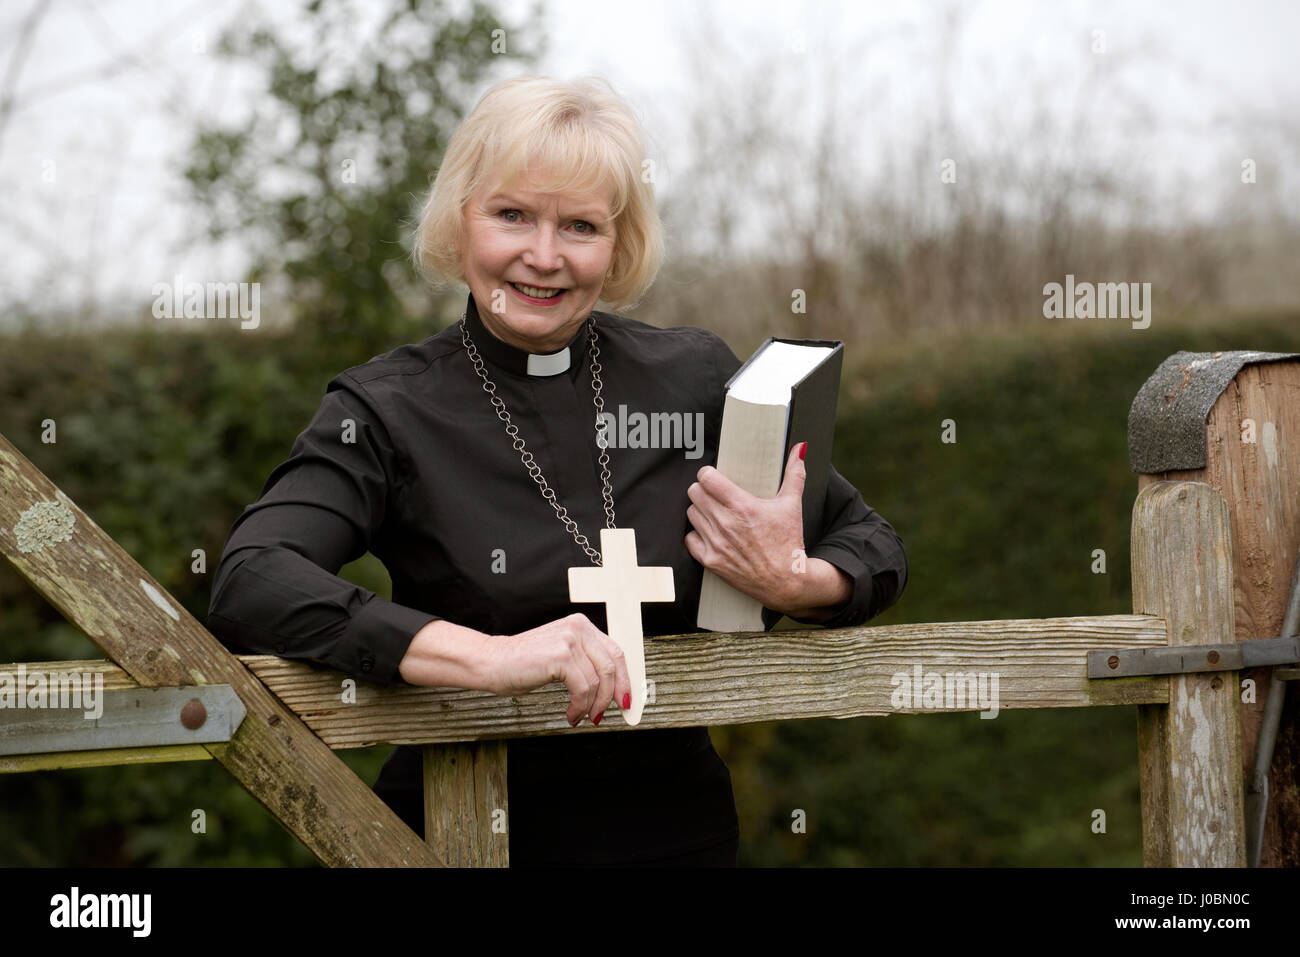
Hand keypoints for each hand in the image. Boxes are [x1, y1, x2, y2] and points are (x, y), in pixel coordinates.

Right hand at [484, 613, 631, 726]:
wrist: (492, 663)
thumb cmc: (523, 664)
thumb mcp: (561, 657)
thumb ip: (585, 663)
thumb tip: (612, 688)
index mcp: (581, 625)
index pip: (615, 653)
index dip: (624, 679)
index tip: (626, 700)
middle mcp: (578, 628)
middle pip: (611, 666)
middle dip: (612, 695)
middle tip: (603, 714)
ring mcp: (569, 640)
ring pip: (597, 681)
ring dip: (591, 706)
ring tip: (580, 716)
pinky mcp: (561, 657)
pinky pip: (583, 689)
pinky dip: (580, 707)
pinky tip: (571, 714)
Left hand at [685, 441, 807, 613]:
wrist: (787, 582)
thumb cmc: (789, 543)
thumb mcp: (792, 505)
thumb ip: (793, 474)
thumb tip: (799, 449)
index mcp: (743, 506)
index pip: (707, 478)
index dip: (708, 474)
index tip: (714, 477)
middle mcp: (726, 523)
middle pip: (694, 493)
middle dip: (703, 490)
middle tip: (714, 495)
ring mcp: (716, 543)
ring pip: (691, 513)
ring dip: (700, 511)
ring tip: (714, 514)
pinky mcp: (710, 561)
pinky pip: (689, 539)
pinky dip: (697, 534)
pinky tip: (710, 533)